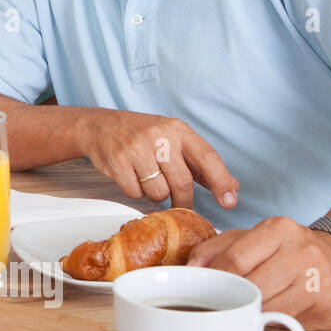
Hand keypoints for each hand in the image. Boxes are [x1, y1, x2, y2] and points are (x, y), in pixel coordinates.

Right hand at [75, 110, 239, 211]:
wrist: (99, 126)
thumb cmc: (141, 134)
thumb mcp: (173, 139)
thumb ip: (199, 163)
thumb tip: (230, 187)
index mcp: (178, 130)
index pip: (208, 157)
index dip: (221, 182)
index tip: (229, 201)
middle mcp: (159, 137)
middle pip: (182, 182)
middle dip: (183, 200)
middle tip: (180, 204)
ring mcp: (136, 149)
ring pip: (158, 192)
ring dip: (155, 194)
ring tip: (147, 179)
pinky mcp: (117, 162)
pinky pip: (135, 193)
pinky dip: (135, 192)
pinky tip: (131, 177)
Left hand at [189, 217, 330, 330]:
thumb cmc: (289, 251)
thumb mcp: (253, 238)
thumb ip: (216, 248)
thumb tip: (190, 267)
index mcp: (278, 229)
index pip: (235, 258)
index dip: (215, 277)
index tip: (203, 288)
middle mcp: (302, 252)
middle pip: (250, 285)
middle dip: (230, 297)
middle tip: (219, 304)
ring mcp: (318, 279)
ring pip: (267, 307)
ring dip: (248, 313)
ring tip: (240, 310)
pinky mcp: (328, 305)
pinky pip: (286, 321)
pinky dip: (269, 322)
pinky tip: (265, 316)